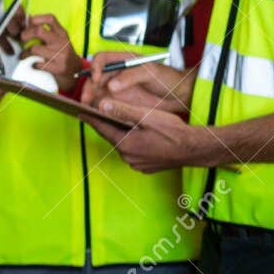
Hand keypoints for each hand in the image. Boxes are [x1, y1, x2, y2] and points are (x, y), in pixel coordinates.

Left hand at [19, 13, 81, 80]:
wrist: (75, 71)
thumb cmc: (63, 53)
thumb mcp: (59, 39)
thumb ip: (46, 31)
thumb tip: (29, 20)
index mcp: (62, 33)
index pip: (50, 19)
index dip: (36, 19)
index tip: (29, 24)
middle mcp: (62, 42)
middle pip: (39, 31)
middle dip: (26, 35)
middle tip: (23, 40)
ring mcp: (60, 55)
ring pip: (34, 49)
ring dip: (25, 53)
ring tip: (25, 55)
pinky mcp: (58, 68)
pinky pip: (37, 64)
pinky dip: (33, 65)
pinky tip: (35, 64)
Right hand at [81, 56, 191, 116]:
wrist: (178, 95)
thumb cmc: (167, 78)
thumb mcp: (151, 73)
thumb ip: (131, 76)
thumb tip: (111, 86)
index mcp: (123, 60)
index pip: (102, 59)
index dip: (95, 67)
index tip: (96, 78)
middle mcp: (117, 73)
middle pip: (94, 77)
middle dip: (88, 87)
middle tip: (86, 99)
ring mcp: (117, 87)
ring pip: (96, 91)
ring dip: (89, 98)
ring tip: (88, 108)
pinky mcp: (119, 101)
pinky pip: (103, 103)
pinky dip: (97, 108)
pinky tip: (95, 114)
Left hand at [85, 95, 217, 173]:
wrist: (193, 149)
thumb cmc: (173, 132)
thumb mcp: (146, 116)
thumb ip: (123, 111)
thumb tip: (102, 105)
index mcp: (125, 143)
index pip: (102, 128)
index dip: (90, 119)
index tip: (79, 112)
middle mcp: (128, 157)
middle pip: (113, 137)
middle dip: (111, 126)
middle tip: (108, 114)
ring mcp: (137, 164)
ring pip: (125, 146)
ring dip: (125, 136)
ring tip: (133, 125)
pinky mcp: (146, 168)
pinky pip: (135, 154)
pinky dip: (136, 145)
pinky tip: (146, 138)